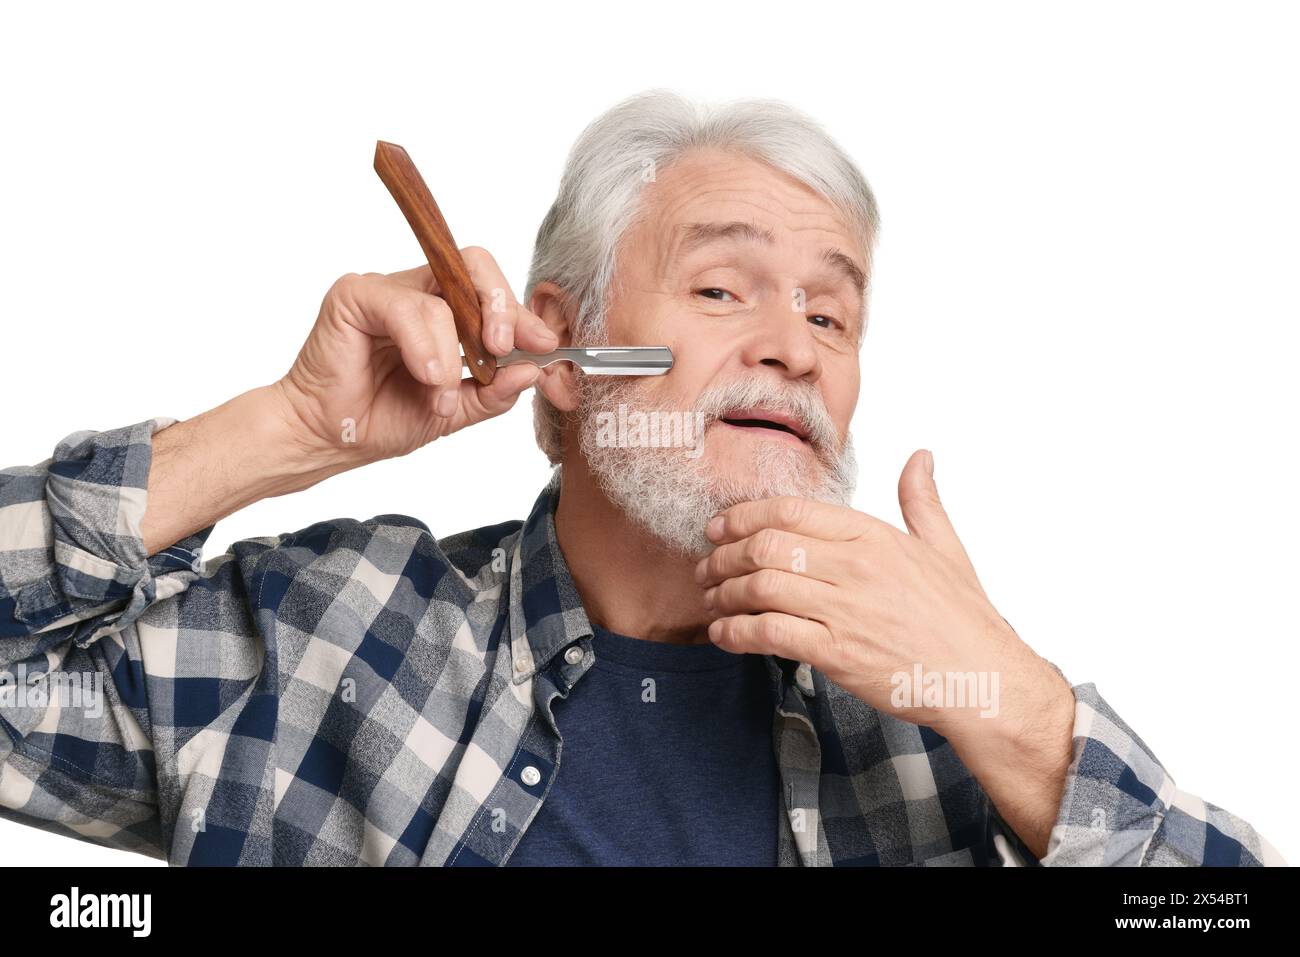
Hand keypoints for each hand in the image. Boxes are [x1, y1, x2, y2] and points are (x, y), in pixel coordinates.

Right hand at [274, 248, 557, 465]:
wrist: (328, 439)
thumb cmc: (381, 420)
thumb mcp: (455, 409)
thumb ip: (494, 390)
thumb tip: (534, 370)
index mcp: (444, 312)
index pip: (490, 292)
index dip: (522, 315)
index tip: (545, 345)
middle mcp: (417, 292)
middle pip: (473, 266)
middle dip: (500, 306)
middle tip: (505, 346)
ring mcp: (386, 289)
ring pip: (442, 300)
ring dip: (450, 356)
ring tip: (440, 396)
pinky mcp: (355, 295)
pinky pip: (405, 308)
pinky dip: (424, 347)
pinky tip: (426, 378)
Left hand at [693, 449, 1068, 741]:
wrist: (984, 680)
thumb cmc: (963, 619)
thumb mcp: (946, 548)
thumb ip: (922, 500)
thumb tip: (920, 458)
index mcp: (872, 535)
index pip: (788, 510)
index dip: (742, 517)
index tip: (719, 528)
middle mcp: (855, 566)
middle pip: (765, 545)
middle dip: (723, 555)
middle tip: (707, 567)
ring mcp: (844, 609)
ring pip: (760, 587)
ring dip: (724, 594)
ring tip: (712, 602)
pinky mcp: (837, 652)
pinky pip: (769, 633)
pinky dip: (736, 633)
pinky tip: (725, 635)